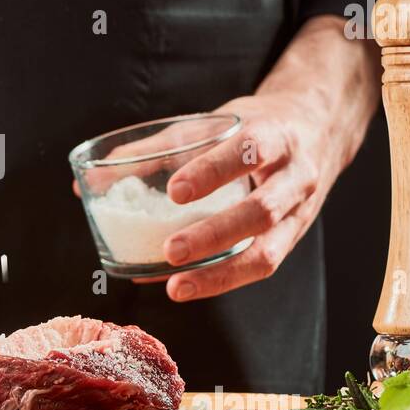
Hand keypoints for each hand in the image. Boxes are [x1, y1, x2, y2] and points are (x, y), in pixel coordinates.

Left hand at [68, 15, 377, 300]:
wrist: (320, 131)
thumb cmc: (256, 126)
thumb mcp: (216, 122)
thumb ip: (157, 148)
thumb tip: (89, 179)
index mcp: (276, 136)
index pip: (249, 150)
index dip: (212, 171)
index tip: (175, 190)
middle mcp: (295, 177)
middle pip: (261, 210)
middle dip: (214, 234)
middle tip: (170, 250)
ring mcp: (299, 213)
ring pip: (267, 251)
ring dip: (219, 273)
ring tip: (176, 286)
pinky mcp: (292, 239)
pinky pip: (262, 266)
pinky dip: (222, 279)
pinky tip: (186, 286)